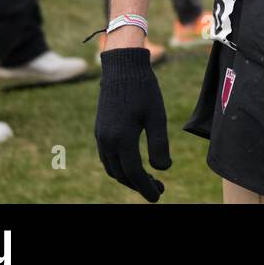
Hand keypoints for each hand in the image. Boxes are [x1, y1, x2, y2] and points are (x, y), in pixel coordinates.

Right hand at [95, 47, 170, 201]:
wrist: (122, 67)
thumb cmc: (143, 89)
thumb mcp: (157, 116)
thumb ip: (159, 144)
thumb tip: (163, 169)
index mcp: (121, 138)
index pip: (134, 173)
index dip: (146, 187)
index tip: (158, 196)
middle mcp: (107, 141)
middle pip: (121, 174)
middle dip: (139, 185)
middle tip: (159, 189)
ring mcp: (101, 136)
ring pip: (112, 168)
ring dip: (129, 177)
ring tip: (149, 179)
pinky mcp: (100, 130)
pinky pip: (108, 157)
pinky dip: (120, 166)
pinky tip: (134, 164)